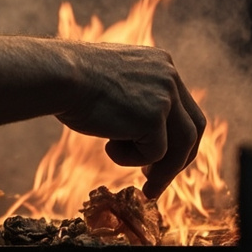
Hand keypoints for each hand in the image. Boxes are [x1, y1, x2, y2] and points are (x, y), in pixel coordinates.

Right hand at [54, 41, 206, 198]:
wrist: (59, 75)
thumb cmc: (73, 81)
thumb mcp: (113, 82)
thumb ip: (135, 97)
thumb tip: (142, 129)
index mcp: (160, 63)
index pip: (183, 107)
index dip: (176, 136)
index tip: (161, 157)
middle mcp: (169, 76)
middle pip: (193, 127)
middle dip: (181, 158)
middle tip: (158, 178)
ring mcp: (165, 96)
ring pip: (181, 146)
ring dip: (165, 172)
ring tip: (147, 188)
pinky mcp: (155, 117)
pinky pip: (155, 153)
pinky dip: (131, 159)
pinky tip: (107, 146)